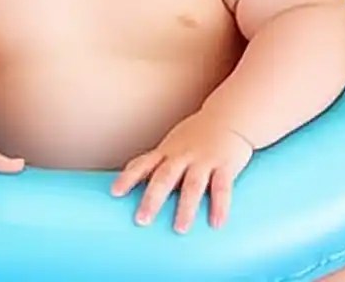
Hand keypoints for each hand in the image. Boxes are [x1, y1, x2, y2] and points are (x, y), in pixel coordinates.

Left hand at [110, 109, 253, 232]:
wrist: (230, 115)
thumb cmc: (196, 135)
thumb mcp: (172, 145)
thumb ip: (156, 164)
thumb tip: (131, 185)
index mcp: (167, 152)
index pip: (143, 164)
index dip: (128, 177)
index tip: (115, 193)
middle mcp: (183, 155)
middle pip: (164, 177)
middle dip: (152, 198)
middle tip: (142, 220)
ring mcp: (204, 160)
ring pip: (193, 185)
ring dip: (186, 207)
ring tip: (180, 229)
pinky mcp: (226, 165)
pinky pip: (222, 187)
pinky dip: (220, 206)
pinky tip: (216, 223)